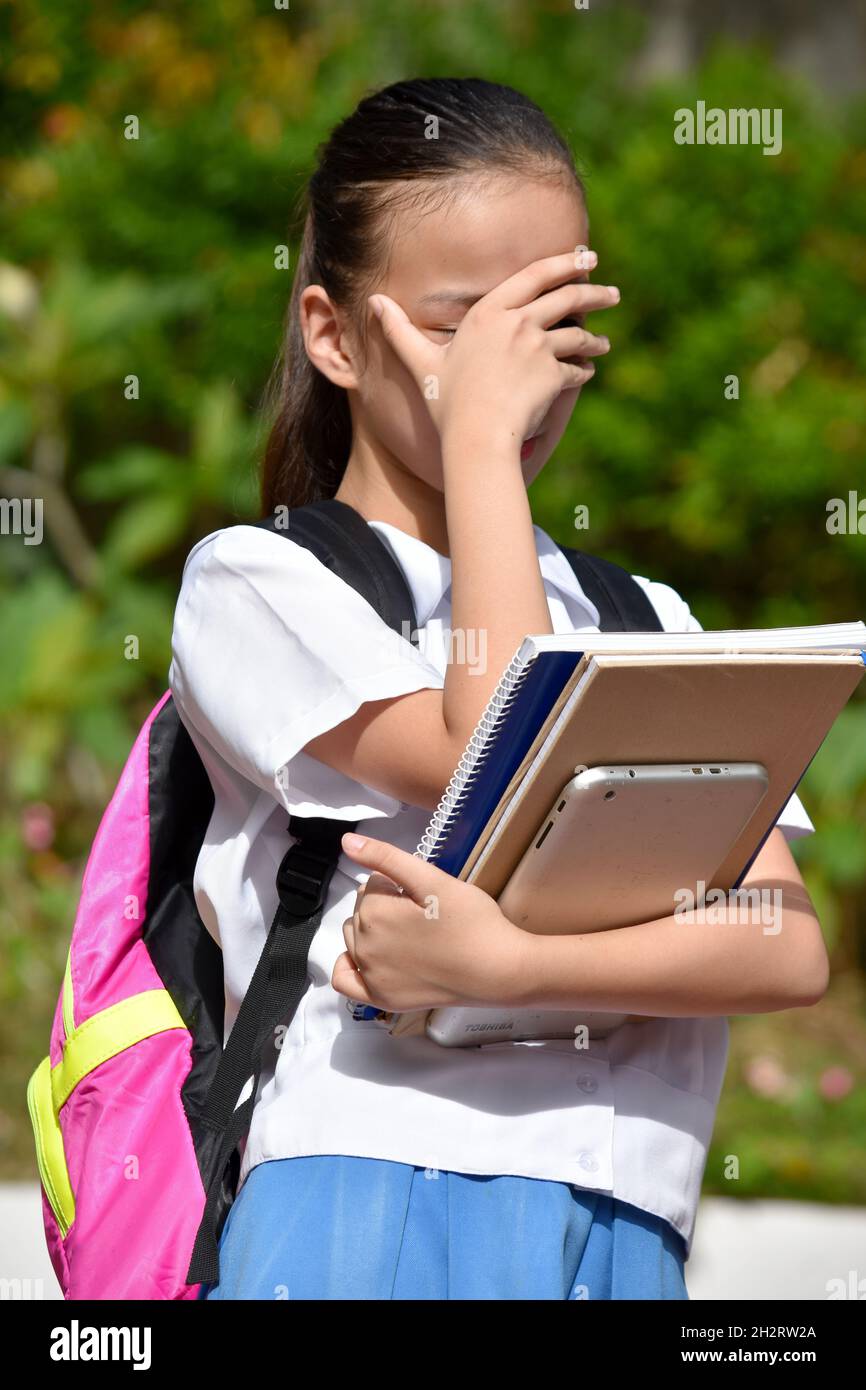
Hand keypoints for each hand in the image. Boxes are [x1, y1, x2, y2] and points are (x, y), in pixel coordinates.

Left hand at [331, 832, 535, 1012]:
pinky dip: (349, 966)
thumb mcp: (433, 880)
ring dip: (371, 930)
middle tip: (423, 914)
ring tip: (410, 935)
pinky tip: (369, 959)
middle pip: (362, 909)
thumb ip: (387, 858)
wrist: (498, 970)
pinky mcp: (381, 998)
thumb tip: (347, 841)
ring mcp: (370, 976)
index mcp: (375, 913)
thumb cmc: (472, 922)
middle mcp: (364, 946)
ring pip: (354, 937)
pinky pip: (344, 980)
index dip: (399, 884)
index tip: (424, 895)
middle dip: (385, 905)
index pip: (373, 883)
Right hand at [367, 249, 619, 449]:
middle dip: (595, 291)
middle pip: (567, 297)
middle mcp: (519, 322)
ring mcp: (539, 348)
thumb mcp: (421, 363)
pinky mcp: (553, 375)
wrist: (475, 436)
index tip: (587, 258)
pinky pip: (576, 368)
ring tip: (603, 344)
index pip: (535, 274)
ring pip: (578, 334)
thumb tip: (374, 302)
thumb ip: (400, 330)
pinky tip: (587, 373)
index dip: (565, 262)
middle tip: (612, 293)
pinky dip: (583, 370)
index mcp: (489, 311)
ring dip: (594, 338)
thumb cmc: (446, 402)